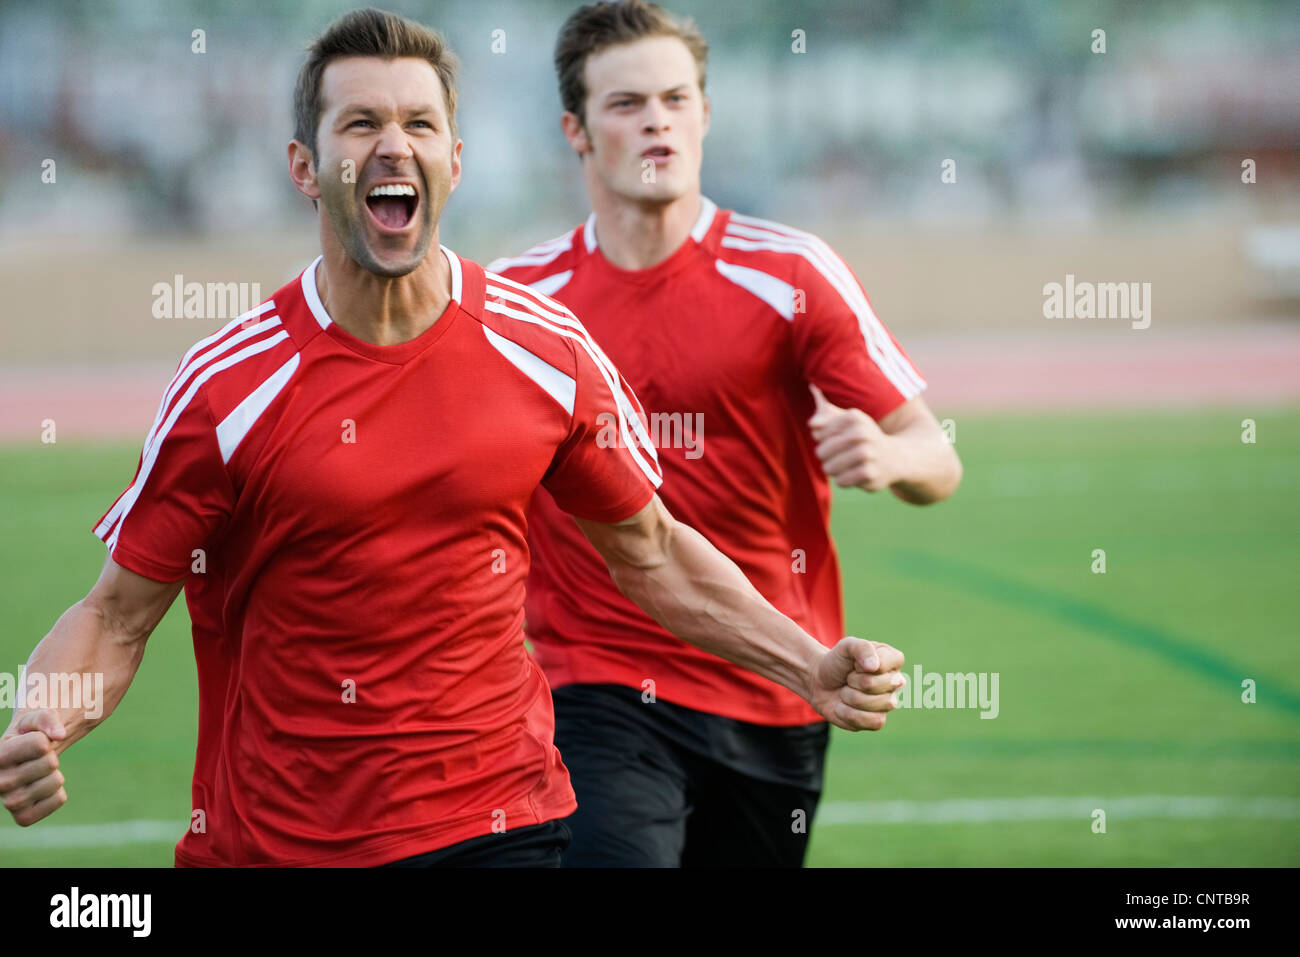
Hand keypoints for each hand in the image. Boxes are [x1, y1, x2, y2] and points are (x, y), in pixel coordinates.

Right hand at [1, 710, 68, 825]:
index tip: (33, 743)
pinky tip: (44, 790)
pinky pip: (57, 800)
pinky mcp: (23, 817)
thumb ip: (46, 718)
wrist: (24, 760)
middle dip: (51, 756)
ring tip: (40, 774)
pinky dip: (59, 792)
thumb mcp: (34, 719)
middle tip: (38, 760)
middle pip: (50, 763)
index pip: (40, 744)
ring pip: (55, 782)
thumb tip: (59, 734)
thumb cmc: (29, 735)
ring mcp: (9, 802)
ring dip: (56, 774)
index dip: (44, 739)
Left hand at [808, 385, 897, 490]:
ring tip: (836, 467)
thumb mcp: (848, 423)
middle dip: (823, 457)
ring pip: (831, 467)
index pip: (821, 433)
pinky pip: (842, 480)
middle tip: (829, 458)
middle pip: (824, 450)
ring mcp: (869, 454)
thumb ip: (825, 419)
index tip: (832, 440)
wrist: (895, 457)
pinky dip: (841, 480)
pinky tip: (848, 476)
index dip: (822, 440)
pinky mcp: (871, 473)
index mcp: (855, 417)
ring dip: (831, 469)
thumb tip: (812, 425)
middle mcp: (863, 433)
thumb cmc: (863, 439)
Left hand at [808, 637, 905, 729]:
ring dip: (850, 698)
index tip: (855, 664)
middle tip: (849, 678)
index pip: (885, 665)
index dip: (862, 666)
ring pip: (873, 706)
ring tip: (846, 692)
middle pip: (874, 686)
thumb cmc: (837, 662)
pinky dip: (850, 714)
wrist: (820, 682)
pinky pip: (871, 722)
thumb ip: (862, 648)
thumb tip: (874, 667)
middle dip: (853, 682)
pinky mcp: (877, 720)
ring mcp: (888, 703)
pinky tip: (844, 707)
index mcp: (893, 660)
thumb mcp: (846, 646)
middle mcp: (895, 682)